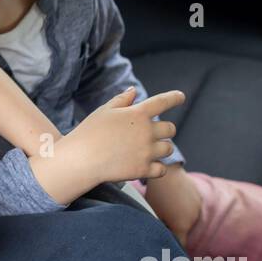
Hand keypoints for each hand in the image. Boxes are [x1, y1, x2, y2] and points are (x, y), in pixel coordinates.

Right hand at [64, 86, 183, 186]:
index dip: (174, 98)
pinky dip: (158, 168)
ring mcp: (147, 152)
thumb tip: (134, 91)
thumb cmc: (89, 132)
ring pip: (168, 149)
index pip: (163, 102)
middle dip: (164, 130)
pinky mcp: (143, 169)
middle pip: (170, 129)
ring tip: (147, 150)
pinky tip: (148, 166)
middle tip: (152, 134)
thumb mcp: (104, 111)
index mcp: (138, 114)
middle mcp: (147, 131)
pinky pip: (162, 169)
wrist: (80, 159)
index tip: (181, 97)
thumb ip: (122, 100)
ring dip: (161, 149)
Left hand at [144, 163, 202, 245]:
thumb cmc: (157, 195)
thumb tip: (159, 235)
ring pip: (187, 219)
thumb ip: (159, 228)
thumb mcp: (154, 214)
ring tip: (168, 208)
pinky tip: (174, 199)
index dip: (174, 247)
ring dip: (180, 218)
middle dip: (174, 230)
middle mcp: (193, 220)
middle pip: (184, 231)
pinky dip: (183, 208)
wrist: (168, 172)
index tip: (169, 248)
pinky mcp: (198, 198)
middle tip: (163, 222)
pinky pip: (190, 209)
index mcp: (182, 226)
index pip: (181, 244)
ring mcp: (197, 209)